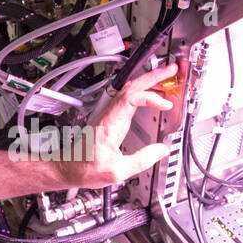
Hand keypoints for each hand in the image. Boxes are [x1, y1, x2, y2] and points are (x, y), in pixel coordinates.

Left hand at [57, 65, 175, 187]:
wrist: (71, 168)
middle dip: (152, 76)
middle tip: (171, 70)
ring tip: (166, 77)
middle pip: (131, 87)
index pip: (130, 99)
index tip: (165, 104)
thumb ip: (142, 160)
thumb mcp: (117, 171)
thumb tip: (162, 150)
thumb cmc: (86, 168)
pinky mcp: (112, 119)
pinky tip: (153, 94)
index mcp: (109, 124)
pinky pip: (129, 98)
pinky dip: (144, 92)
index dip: (150, 97)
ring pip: (129, 90)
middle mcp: (109, 115)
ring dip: (148, 81)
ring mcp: (110, 115)